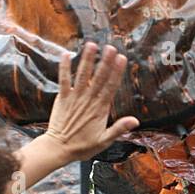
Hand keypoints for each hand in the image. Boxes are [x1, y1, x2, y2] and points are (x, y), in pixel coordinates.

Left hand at [44, 42, 139, 163]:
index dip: (116, 72)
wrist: (58, 148)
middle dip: (105, 62)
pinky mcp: (62, 98)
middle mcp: (88, 101)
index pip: (110, 87)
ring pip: (82, 75)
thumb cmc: (82, 146)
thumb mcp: (104, 141)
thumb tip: (135, 121)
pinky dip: (64, 68)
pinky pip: (63, 80)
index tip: (121, 58)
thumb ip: (119, 129)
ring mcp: (74, 98)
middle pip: (99, 78)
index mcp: (100, 110)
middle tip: (111, 47)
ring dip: (87, 60)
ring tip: (91, 45)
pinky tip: (66, 54)